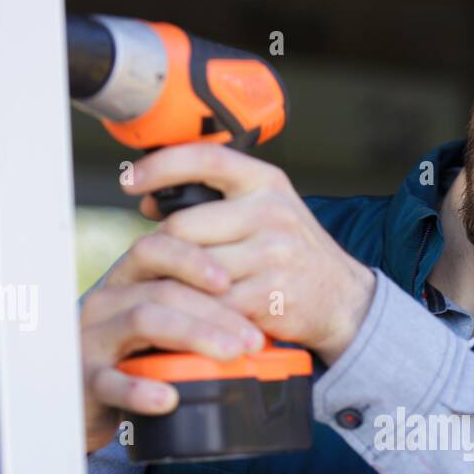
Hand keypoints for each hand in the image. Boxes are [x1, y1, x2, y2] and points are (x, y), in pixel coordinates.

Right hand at [80, 231, 265, 453]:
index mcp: (128, 282)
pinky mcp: (85, 379)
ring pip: (143, 321)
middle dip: (215, 311)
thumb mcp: (167, 331)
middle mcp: (107, 302)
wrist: (84, 399)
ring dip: (194, 335)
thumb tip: (261, 324)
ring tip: (232, 355)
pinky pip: (110, 381)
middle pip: (162, 289)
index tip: (233, 280)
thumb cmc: (136, 359)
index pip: (157, 249)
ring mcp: (92, 339)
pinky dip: (140, 389)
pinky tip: (168, 398)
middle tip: (255, 338)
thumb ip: (198, 317)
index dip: (194, 260)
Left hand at [124, 143, 376, 365]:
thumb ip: (218, 202)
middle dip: (160, 250)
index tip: (129, 181)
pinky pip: (212, 303)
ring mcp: (273, 255)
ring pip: (194, 269)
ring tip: (160, 292)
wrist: (344, 300)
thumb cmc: (292, 254)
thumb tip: (150, 201)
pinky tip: (187, 315)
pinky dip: (194, 312)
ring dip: (172, 285)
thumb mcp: (268, 211)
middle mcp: (271, 213)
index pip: (205, 158)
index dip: (160, 166)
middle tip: (146, 266)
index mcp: (266, 183)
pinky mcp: (270, 295)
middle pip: (185, 227)